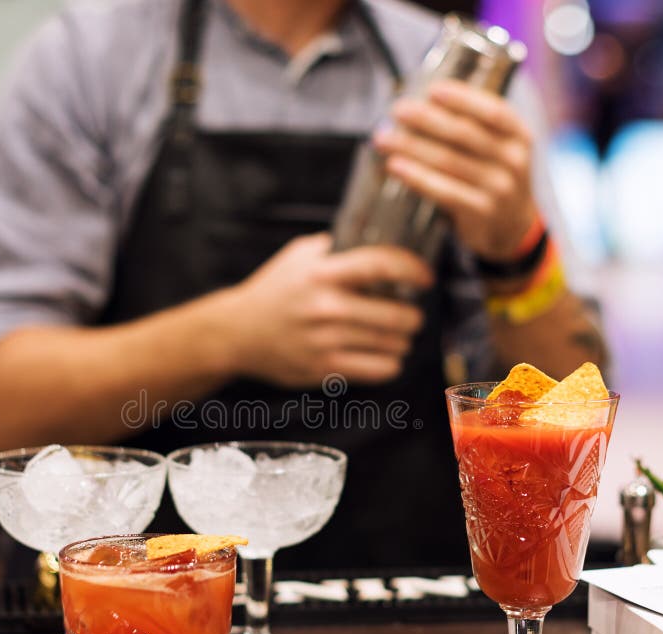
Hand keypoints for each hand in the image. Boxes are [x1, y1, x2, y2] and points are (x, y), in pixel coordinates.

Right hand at [222, 233, 431, 386]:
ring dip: (402, 340)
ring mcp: (325, 341)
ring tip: (397, 336)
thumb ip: (337, 247)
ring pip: (392, 344)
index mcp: (322, 273)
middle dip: (413, 315)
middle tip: (412, 314)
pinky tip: (384, 356)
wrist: (236, 332)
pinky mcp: (323, 370)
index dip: (413, 269)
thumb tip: (379, 235)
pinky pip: (378, 370)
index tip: (425, 277)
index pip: (382, 265)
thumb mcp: (298, 256)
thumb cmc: (273, 290)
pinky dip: (389, 363)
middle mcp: (326, 307)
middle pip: (396, 314)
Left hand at [373, 79, 537, 260]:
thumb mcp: (498, 149)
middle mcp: (512, 160)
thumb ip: (474, 129)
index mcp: (519, 135)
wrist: (512, 228)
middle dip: (426, 119)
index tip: (432, 89)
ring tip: (384, 139)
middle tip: (397, 110)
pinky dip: (416, 177)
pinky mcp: (480, 211)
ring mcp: (498, 188)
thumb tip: (422, 105)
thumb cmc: (493, 179)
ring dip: (412, 147)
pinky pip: (443, 190)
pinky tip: (395, 167)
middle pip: (463, 133)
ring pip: (448, 161)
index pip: (492, 110)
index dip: (462, 98)